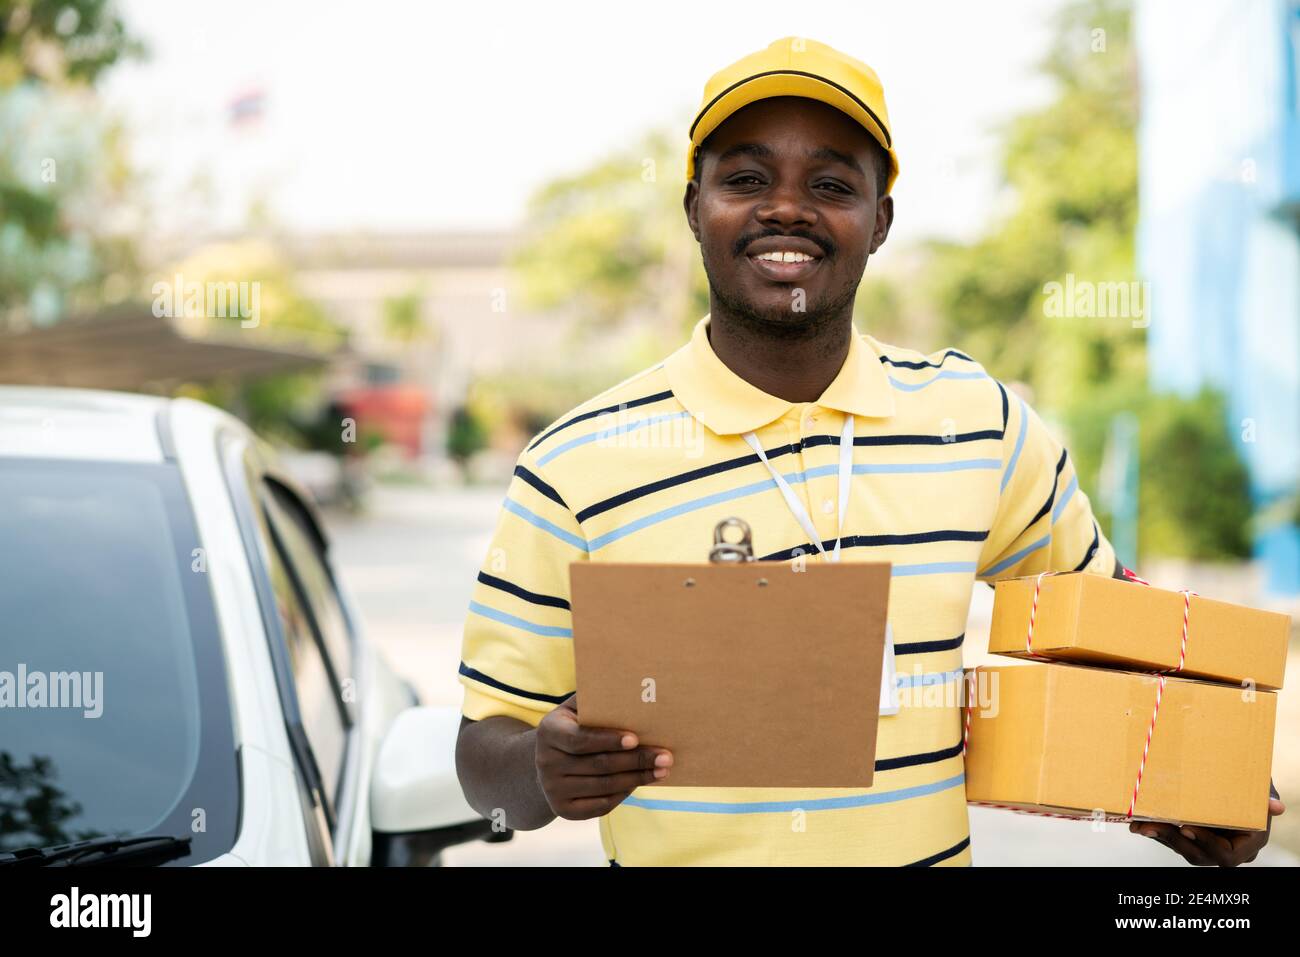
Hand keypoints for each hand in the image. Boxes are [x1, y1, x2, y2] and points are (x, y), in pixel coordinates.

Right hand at [534, 694, 671, 819]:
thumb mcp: (576, 709)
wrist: (548, 762)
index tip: (635, 738)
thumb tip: (634, 690)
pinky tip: (640, 783)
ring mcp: (552, 789)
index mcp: (549, 731)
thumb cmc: (574, 726)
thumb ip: (596, 701)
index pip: (580, 739)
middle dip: (636, 761)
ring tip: (662, 770)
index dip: (608, 740)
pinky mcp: (563, 810)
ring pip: (603, 786)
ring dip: (637, 779)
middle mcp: (546, 761)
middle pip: (598, 764)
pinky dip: (623, 794)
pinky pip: (600, 805)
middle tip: (665, 757)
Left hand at [1130, 786, 1283, 865]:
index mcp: (1248, 843)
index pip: (1225, 855)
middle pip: (1198, 854)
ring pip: (1183, 848)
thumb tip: (1277, 807)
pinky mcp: (1194, 841)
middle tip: (1151, 825)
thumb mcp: (1259, 793)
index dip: (1205, 843)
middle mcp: (1229, 850)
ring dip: (1159, 836)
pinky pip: (1175, 841)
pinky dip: (1158, 832)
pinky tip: (1139, 824)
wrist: (1243, 790)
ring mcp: (1209, 848)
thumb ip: (1265, 800)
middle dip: (1172, 840)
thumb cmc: (1253, 790)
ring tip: (1138, 825)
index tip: (1186, 826)